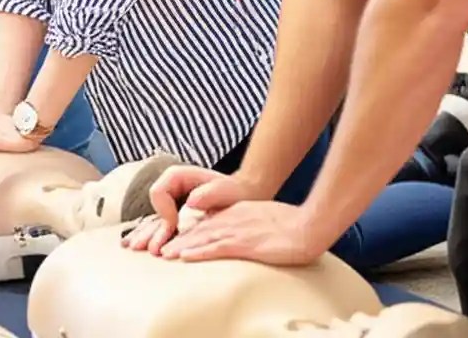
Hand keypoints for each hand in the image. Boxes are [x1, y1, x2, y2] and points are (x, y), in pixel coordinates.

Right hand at [120, 166, 254, 254]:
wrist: (243, 197)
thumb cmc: (235, 191)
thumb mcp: (225, 189)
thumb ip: (209, 193)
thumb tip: (192, 202)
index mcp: (177, 176)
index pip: (159, 193)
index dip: (164, 211)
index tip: (174, 226)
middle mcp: (170, 187)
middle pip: (153, 207)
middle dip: (149, 228)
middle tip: (148, 247)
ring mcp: (171, 201)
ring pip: (153, 217)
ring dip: (146, 234)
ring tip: (136, 248)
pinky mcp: (174, 214)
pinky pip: (158, 224)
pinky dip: (150, 235)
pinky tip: (137, 245)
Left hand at [152, 200, 326, 265]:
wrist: (308, 225)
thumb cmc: (291, 223)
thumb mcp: (262, 217)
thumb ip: (247, 221)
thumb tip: (241, 232)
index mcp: (236, 212)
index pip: (206, 222)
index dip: (188, 231)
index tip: (173, 238)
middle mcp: (232, 218)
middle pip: (199, 229)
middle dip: (178, 239)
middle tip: (159, 248)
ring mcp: (238, 230)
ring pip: (202, 238)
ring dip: (182, 246)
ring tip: (164, 254)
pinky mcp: (245, 243)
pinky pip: (217, 247)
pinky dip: (199, 251)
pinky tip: (186, 255)